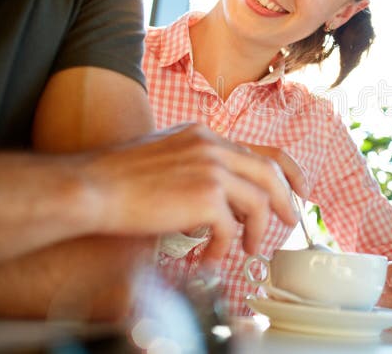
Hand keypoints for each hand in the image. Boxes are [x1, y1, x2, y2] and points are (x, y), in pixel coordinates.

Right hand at [80, 123, 297, 259]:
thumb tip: (222, 199)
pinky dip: (223, 247)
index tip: (299, 190)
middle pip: (269, 173)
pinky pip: (230, 228)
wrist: (91, 187)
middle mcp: (213, 146)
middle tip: (288, 222)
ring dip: (257, 230)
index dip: (288, 171)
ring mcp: (211, 168)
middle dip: (284, 201)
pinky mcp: (204, 195)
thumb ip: (196, 165)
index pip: (262, 149)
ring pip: (257, 202)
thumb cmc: (117, 177)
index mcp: (205, 135)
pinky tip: (209, 256)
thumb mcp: (165, 155)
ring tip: (246, 248)